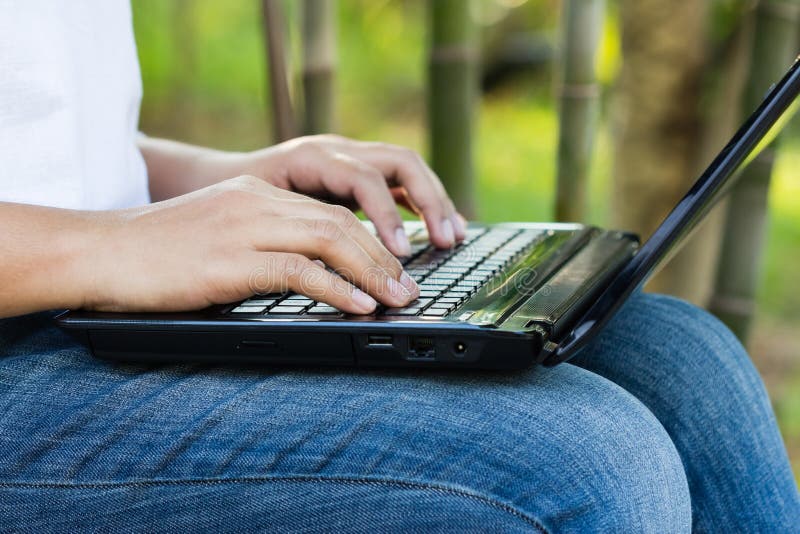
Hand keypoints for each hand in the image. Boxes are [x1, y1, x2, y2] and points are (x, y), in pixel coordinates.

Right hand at [82, 176, 419, 313]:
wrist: (100, 251)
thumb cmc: (156, 254)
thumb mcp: (218, 236)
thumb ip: (261, 244)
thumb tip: (308, 274)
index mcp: (257, 193)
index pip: (330, 210)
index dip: (370, 240)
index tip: (394, 267)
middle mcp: (258, 202)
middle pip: (341, 222)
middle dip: (383, 257)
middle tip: (408, 289)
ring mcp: (245, 227)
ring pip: (330, 239)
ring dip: (372, 273)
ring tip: (398, 300)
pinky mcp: (231, 259)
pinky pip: (299, 270)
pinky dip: (337, 289)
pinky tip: (359, 305)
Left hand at [228, 135, 466, 254]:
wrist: (214, 177)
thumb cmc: (229, 198)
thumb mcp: (255, 212)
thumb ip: (291, 229)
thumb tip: (321, 267)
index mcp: (312, 156)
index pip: (364, 178)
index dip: (386, 215)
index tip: (399, 253)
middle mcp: (336, 149)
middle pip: (399, 161)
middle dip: (428, 200)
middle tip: (445, 240)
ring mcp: (349, 157)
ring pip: (405, 168)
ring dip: (433, 200)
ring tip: (453, 236)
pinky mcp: (355, 173)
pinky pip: (397, 181)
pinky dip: (421, 203)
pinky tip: (438, 228)